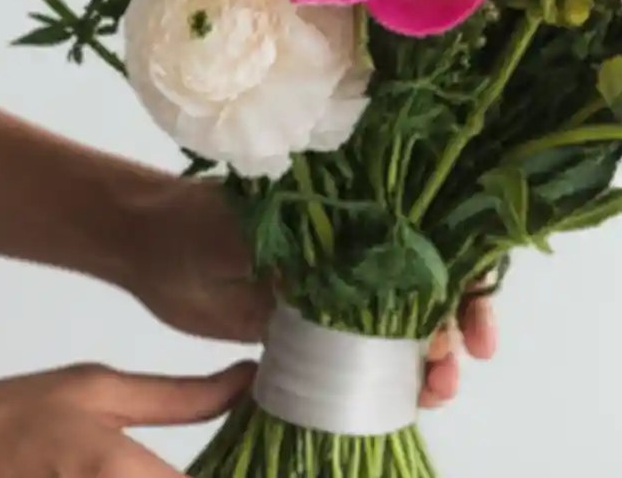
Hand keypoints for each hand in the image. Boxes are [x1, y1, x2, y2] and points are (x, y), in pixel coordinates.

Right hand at [0, 362, 253, 477]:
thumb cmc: (3, 420)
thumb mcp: (94, 389)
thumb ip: (179, 397)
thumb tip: (249, 379)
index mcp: (121, 470)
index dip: (265, 475)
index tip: (301, 464)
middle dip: (237, 474)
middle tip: (273, 459)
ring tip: (232, 462)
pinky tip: (164, 476)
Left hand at [116, 179, 497, 407]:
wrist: (145, 247)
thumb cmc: (201, 220)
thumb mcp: (265, 235)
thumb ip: (313, 266)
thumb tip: (369, 305)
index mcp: (359, 219)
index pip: (435, 247)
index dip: (468, 287)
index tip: (476, 332)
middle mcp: (356, 257)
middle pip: (429, 295)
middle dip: (453, 336)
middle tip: (448, 376)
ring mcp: (333, 297)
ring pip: (399, 334)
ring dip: (425, 366)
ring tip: (432, 395)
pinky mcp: (306, 334)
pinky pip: (355, 362)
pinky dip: (379, 383)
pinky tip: (396, 403)